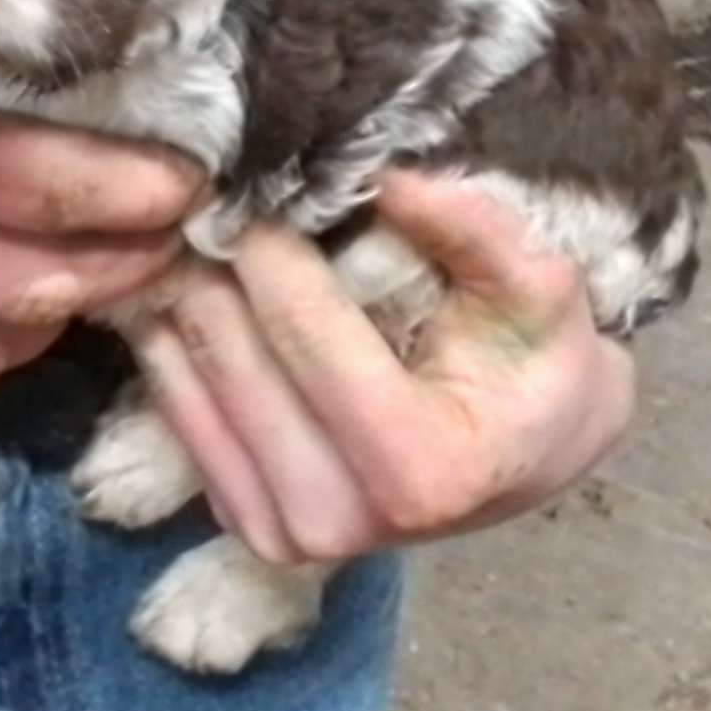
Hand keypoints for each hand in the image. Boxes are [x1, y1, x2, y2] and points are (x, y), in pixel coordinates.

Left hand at [129, 170, 634, 562]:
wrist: (527, 449)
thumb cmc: (539, 362)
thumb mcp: (540, 285)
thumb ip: (476, 228)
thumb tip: (388, 175)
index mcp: (420, 472)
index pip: (306, 332)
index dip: (271, 244)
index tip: (251, 178)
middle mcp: (340, 521)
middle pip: (234, 358)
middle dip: (216, 263)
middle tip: (208, 192)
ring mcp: (285, 536)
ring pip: (189, 384)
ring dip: (180, 297)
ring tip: (188, 227)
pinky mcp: (249, 525)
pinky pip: (179, 417)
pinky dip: (171, 344)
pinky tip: (179, 285)